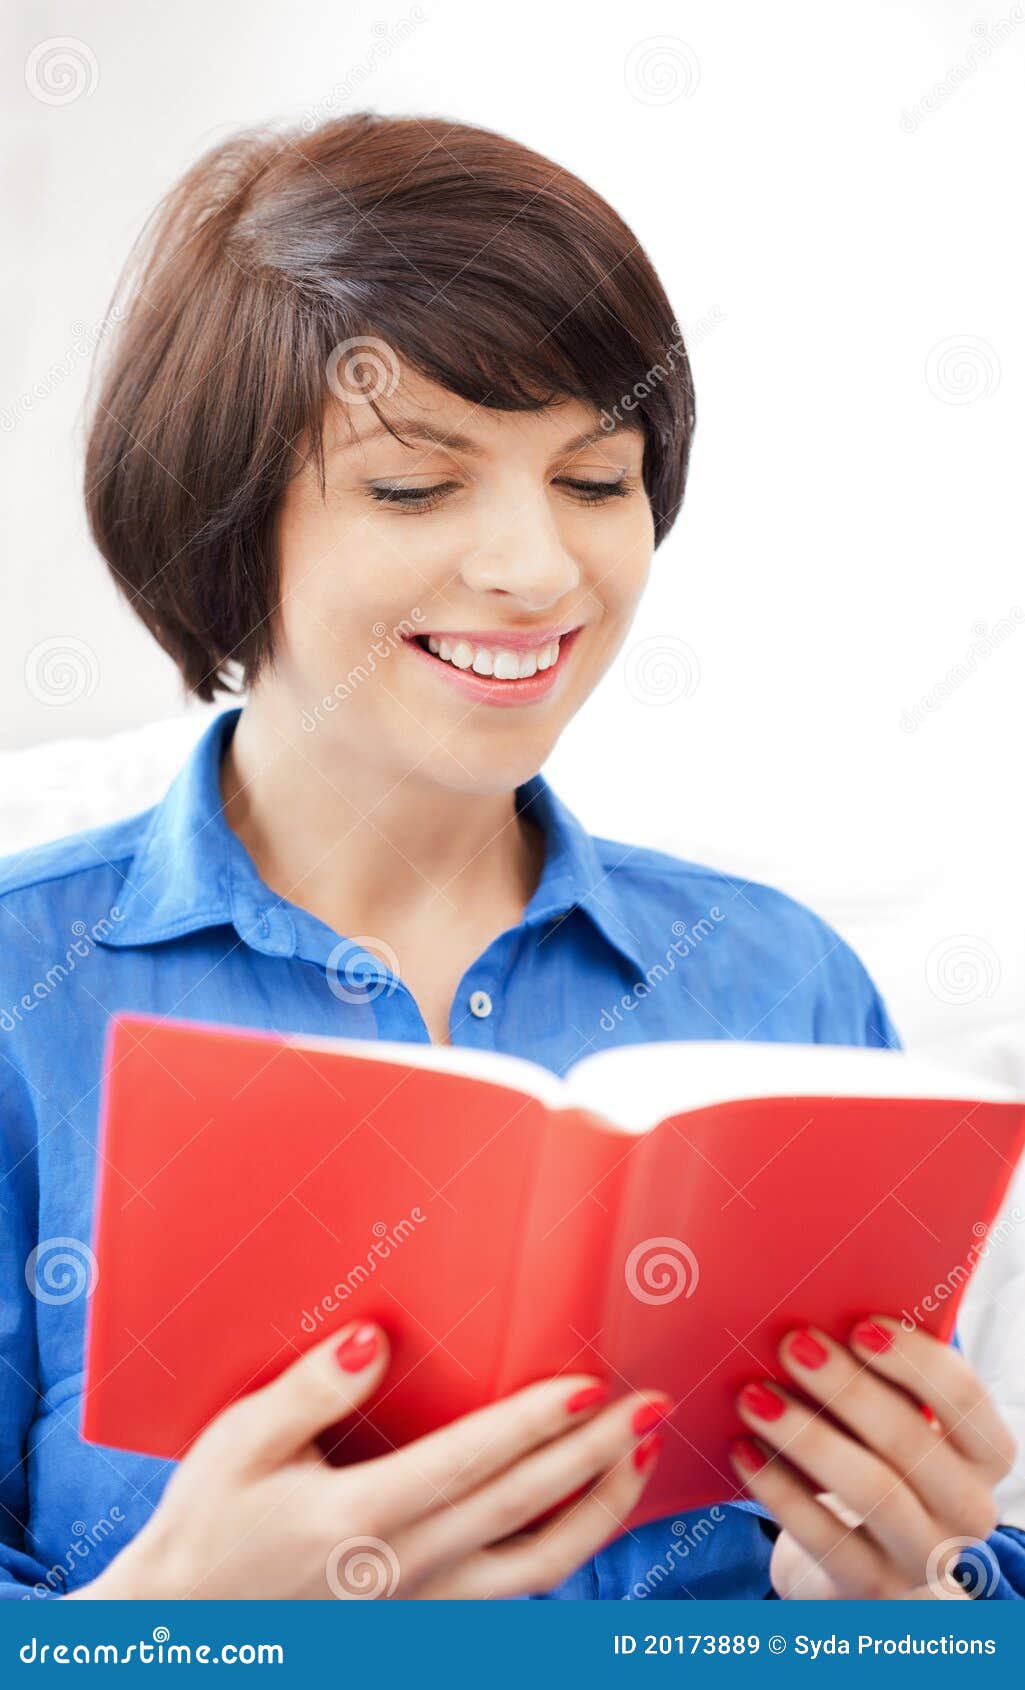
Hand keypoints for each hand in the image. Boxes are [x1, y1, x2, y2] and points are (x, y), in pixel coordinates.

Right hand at [71, 1320, 666, 1598]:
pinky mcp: (426, 1614)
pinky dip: (566, 1549)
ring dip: (600, 1512)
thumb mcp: (238, 1444)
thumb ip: (310, 1391)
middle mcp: (404, 1565)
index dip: (537, 1425)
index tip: (592, 1388)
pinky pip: (514, 1588)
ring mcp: (421, 1601)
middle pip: (523, 1510)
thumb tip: (374, 1339)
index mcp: (361, 1516)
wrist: (191, 1623)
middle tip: (653, 1407)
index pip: (471, 1464)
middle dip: (597, 1457)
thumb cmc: (209, 1519)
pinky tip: (588, 1510)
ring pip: (537, 1569)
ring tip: (642, 1459)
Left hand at [726, 1317, 1016, 1599]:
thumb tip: (814, 1312)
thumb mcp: (890, 1420)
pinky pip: (826, 1538)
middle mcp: (969, 1508)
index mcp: (984, 1451)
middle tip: (789, 1343)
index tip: (858, 1323)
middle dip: (846, 1387)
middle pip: (909, 1439)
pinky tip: (743, 1450)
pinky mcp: (874, 1589)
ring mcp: (924, 1555)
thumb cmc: (875, 1460)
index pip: (964, 1397)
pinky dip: (780, 1490)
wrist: (860, 1558)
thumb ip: (876, 1376)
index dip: (914, 1358)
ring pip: (872, 1491)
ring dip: (807, 1436)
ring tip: (752, 1397)